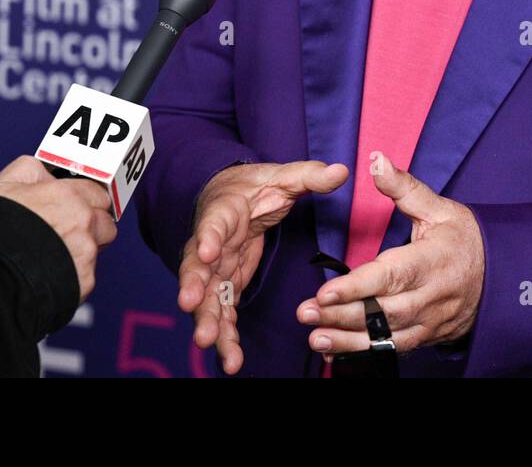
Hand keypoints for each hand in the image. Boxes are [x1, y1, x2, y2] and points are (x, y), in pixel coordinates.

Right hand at [0, 155, 116, 301]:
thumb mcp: (3, 185)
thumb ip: (31, 171)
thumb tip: (44, 171)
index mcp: (67, 196)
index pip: (98, 193)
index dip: (86, 200)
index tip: (79, 207)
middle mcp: (83, 222)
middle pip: (106, 221)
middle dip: (92, 225)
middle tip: (71, 231)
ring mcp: (85, 253)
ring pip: (99, 248)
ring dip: (86, 249)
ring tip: (60, 254)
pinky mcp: (83, 281)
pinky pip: (86, 276)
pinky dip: (73, 275)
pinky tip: (51, 274)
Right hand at [182, 159, 348, 373]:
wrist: (234, 196)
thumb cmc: (256, 186)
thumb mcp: (284, 176)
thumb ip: (309, 175)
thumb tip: (340, 171)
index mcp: (224, 213)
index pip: (213, 223)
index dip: (209, 238)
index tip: (208, 253)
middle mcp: (211, 243)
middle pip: (197, 266)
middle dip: (194, 287)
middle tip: (191, 306)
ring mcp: (216, 268)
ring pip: (206, 296)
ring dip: (207, 319)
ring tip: (210, 343)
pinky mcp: (226, 285)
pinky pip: (222, 312)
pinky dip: (225, 335)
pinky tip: (231, 360)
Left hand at [296, 152, 483, 357]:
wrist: (503, 276)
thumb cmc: (466, 238)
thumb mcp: (439, 207)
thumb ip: (403, 187)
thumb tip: (376, 160)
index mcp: (430, 261)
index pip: (390, 277)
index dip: (357, 287)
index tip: (325, 293)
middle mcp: (430, 296)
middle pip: (382, 312)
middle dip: (341, 315)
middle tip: (305, 313)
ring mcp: (429, 321)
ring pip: (386, 336)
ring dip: (347, 340)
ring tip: (314, 337)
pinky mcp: (426, 336)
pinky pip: (393, 349)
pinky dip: (363, 352)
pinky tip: (334, 351)